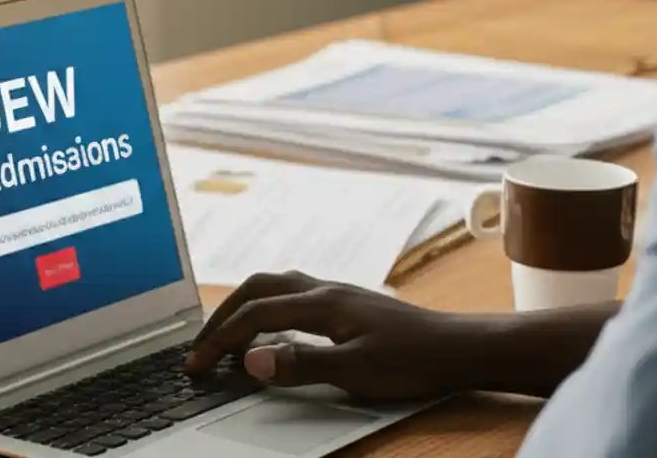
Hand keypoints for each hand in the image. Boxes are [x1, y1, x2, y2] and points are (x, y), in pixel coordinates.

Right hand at [185, 271, 476, 400]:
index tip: (196, 364)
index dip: (220, 340)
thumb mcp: (355, 371)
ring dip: (245, 306)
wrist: (460, 347)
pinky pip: (294, 293)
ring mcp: (338, 293)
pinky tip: (274, 329)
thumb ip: (301, 365)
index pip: (254, 315)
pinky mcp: (349, 303)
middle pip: (258, 288)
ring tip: (227, 334)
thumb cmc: (414, 360)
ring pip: (277, 286)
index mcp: (322, 303)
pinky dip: (269, 307)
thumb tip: (251, 362)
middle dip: (223, 314)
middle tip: (201, 345)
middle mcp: (326, 289)